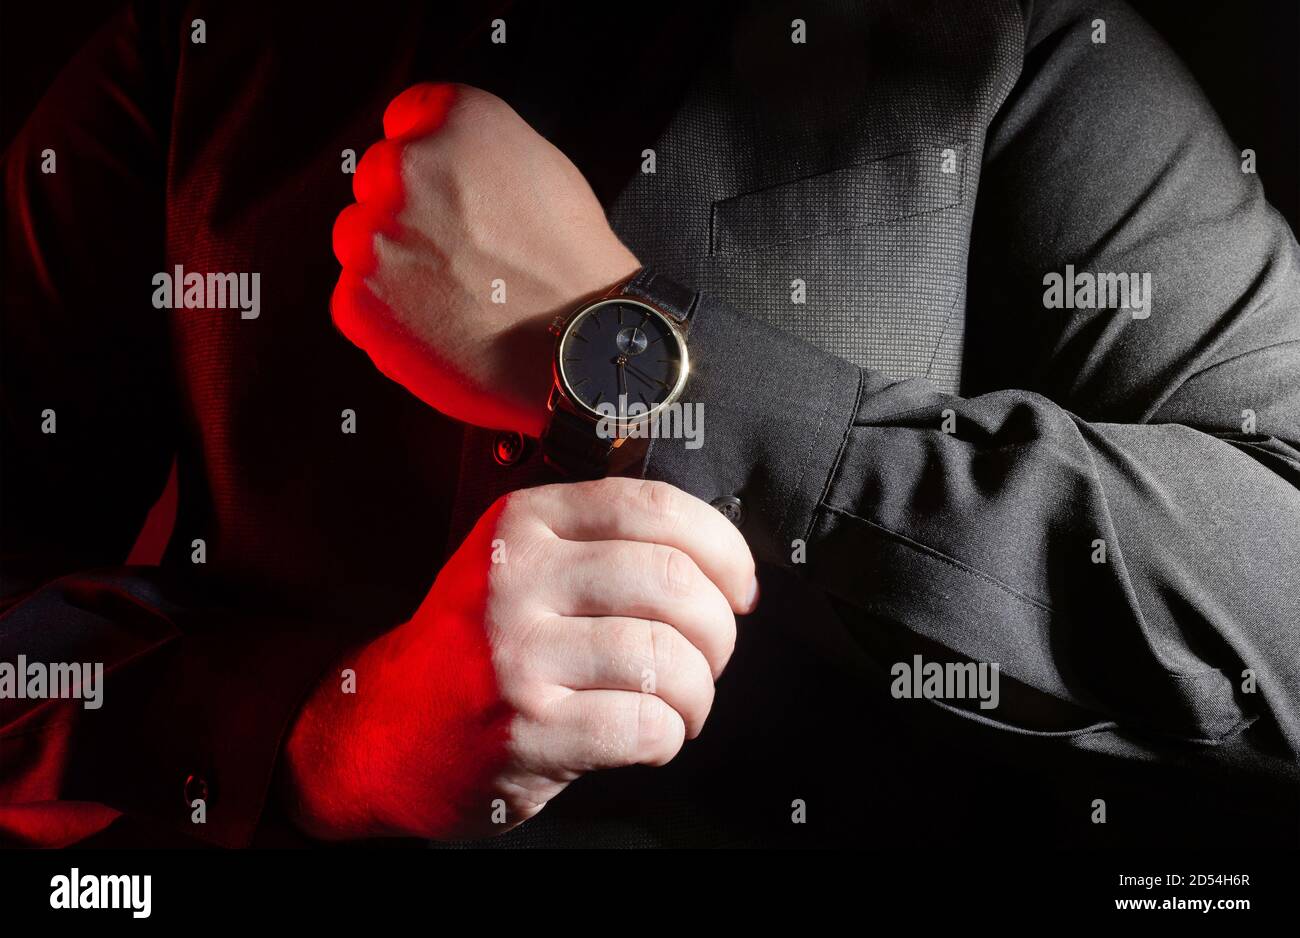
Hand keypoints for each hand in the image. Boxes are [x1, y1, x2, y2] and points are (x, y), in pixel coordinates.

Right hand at [284, 478, 757, 840]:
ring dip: (697, 691)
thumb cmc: (476, 645)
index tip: (740, 588)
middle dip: (719, 629)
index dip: (723, 550)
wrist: (386, 727)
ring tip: (682, 703)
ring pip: (665, 657)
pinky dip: (669, 736)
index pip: (655, 508)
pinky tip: (651, 735)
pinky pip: (644, 725)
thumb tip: (720, 560)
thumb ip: (601, 544)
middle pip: (672, 583)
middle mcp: (516, 578)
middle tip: (711, 655)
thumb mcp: (519, 564)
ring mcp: (515, 655)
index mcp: (524, 522)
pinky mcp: (524, 729)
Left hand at [330, 83, 639, 436]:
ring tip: (451, 291)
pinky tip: (438, 321)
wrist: (581, 346)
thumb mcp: (543, 169)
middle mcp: (408, 166)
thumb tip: (449, 162)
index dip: (431, 156)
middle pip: (380, 175)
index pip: (410, 117)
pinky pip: (357, 295)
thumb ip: (479, 152)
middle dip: (411, 209)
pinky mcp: (359, 298)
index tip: (444, 185)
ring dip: (393, 257)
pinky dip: (389, 311)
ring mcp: (375, 233)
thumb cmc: (574, 266)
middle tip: (458, 248)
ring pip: (360, 234)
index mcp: (459, 122)